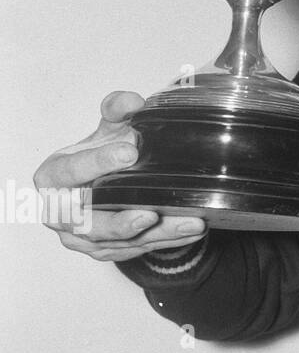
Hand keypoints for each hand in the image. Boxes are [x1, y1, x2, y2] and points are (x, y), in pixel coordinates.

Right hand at [33, 90, 207, 261]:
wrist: (104, 180)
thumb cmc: (101, 154)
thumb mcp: (108, 128)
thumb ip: (117, 111)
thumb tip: (132, 102)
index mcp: (53, 177)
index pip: (69, 172)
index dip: (96, 162)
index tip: (129, 153)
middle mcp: (60, 213)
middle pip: (85, 223)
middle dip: (119, 221)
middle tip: (150, 213)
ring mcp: (80, 237)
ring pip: (115, 243)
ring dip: (155, 235)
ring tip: (189, 222)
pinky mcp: (104, 251)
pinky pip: (134, 251)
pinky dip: (166, 242)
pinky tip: (192, 230)